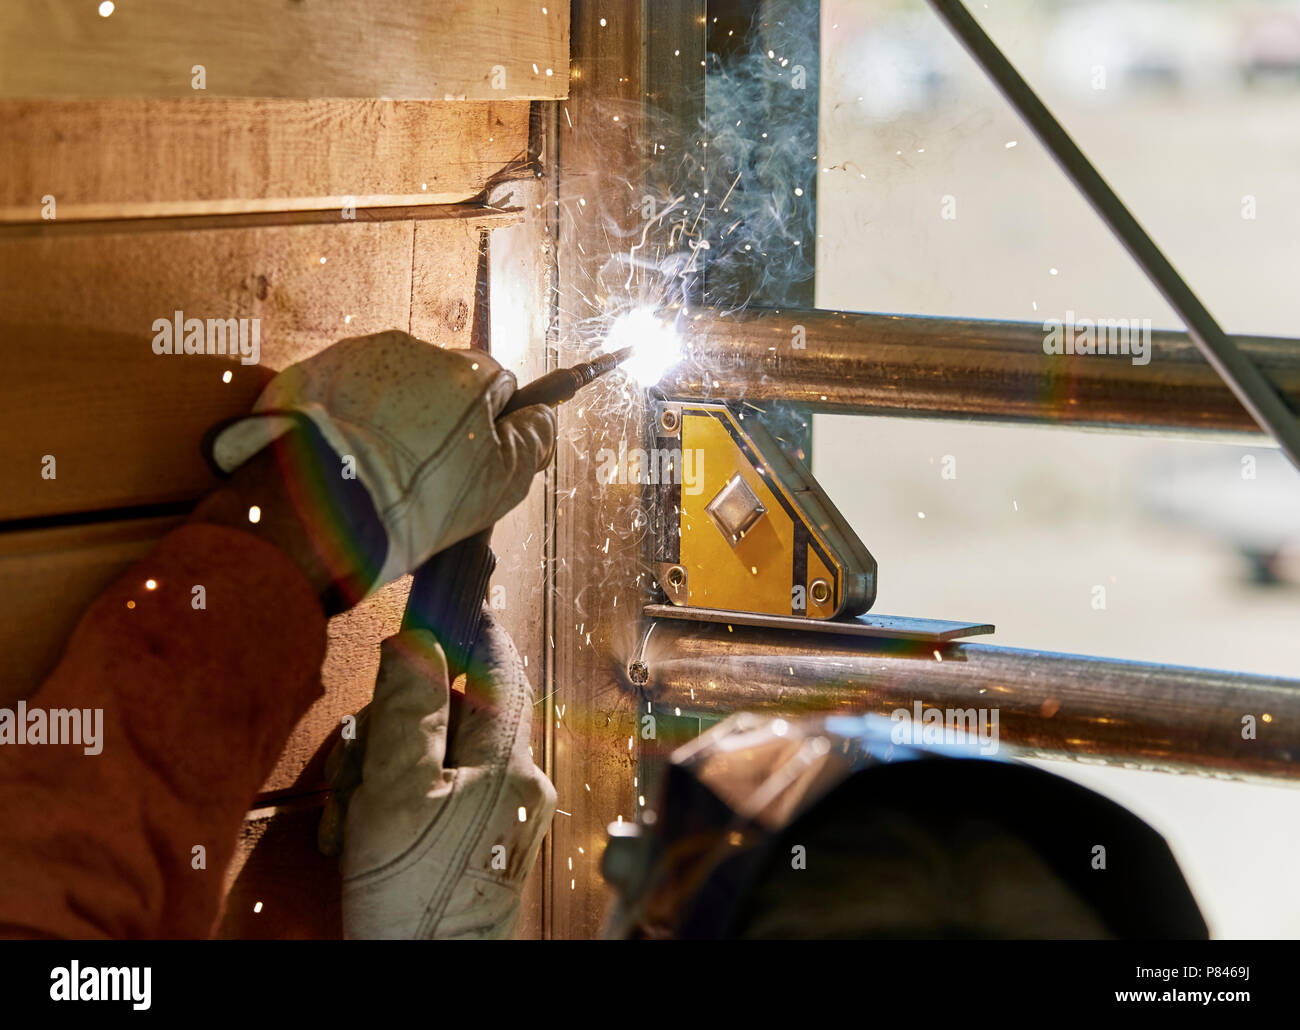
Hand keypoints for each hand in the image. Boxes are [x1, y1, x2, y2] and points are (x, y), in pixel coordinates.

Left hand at [206, 330, 554, 598]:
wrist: (319, 507)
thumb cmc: (418, 500)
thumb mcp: (500, 485)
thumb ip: (532, 442)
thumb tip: (544, 417)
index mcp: (470, 374)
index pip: (498, 385)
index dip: (490, 424)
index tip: (471, 460)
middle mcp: (417, 350)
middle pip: (442, 381)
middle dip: (436, 418)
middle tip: (421, 475)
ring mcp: (358, 356)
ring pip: (390, 384)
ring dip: (389, 417)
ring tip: (374, 472)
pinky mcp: (310, 370)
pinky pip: (342, 392)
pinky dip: (346, 419)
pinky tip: (341, 460)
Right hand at [320, 608, 554, 938]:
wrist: (422, 982)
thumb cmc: (418, 898)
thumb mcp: (397, 792)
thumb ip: (407, 710)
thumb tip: (418, 642)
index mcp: (510, 762)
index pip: (497, 669)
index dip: (466, 632)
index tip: (440, 601)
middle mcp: (513, 782)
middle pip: (445, 716)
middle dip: (389, 734)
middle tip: (358, 776)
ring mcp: (492, 813)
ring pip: (426, 757)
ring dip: (376, 779)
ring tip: (355, 825)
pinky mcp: (470, 841)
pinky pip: (426, 797)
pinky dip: (386, 809)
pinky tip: (359, 841)